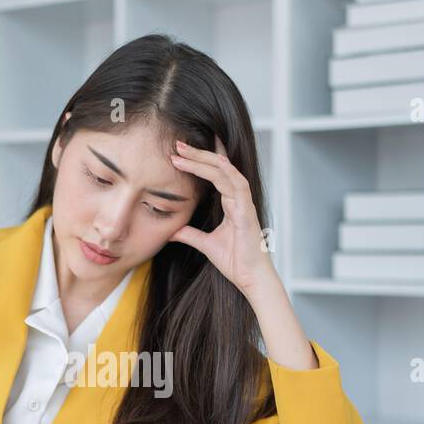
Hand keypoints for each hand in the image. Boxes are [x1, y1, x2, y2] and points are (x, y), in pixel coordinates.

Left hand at [168, 136, 275, 296]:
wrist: (251, 278)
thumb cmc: (236, 261)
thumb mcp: (206, 245)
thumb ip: (190, 235)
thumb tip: (172, 231)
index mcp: (231, 203)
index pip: (215, 174)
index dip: (201, 160)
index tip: (181, 152)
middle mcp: (238, 199)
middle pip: (219, 168)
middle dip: (198, 155)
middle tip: (178, 144)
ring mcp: (244, 204)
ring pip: (226, 173)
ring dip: (206, 160)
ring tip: (185, 152)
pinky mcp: (248, 213)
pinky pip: (239, 187)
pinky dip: (229, 173)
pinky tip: (217, 163)